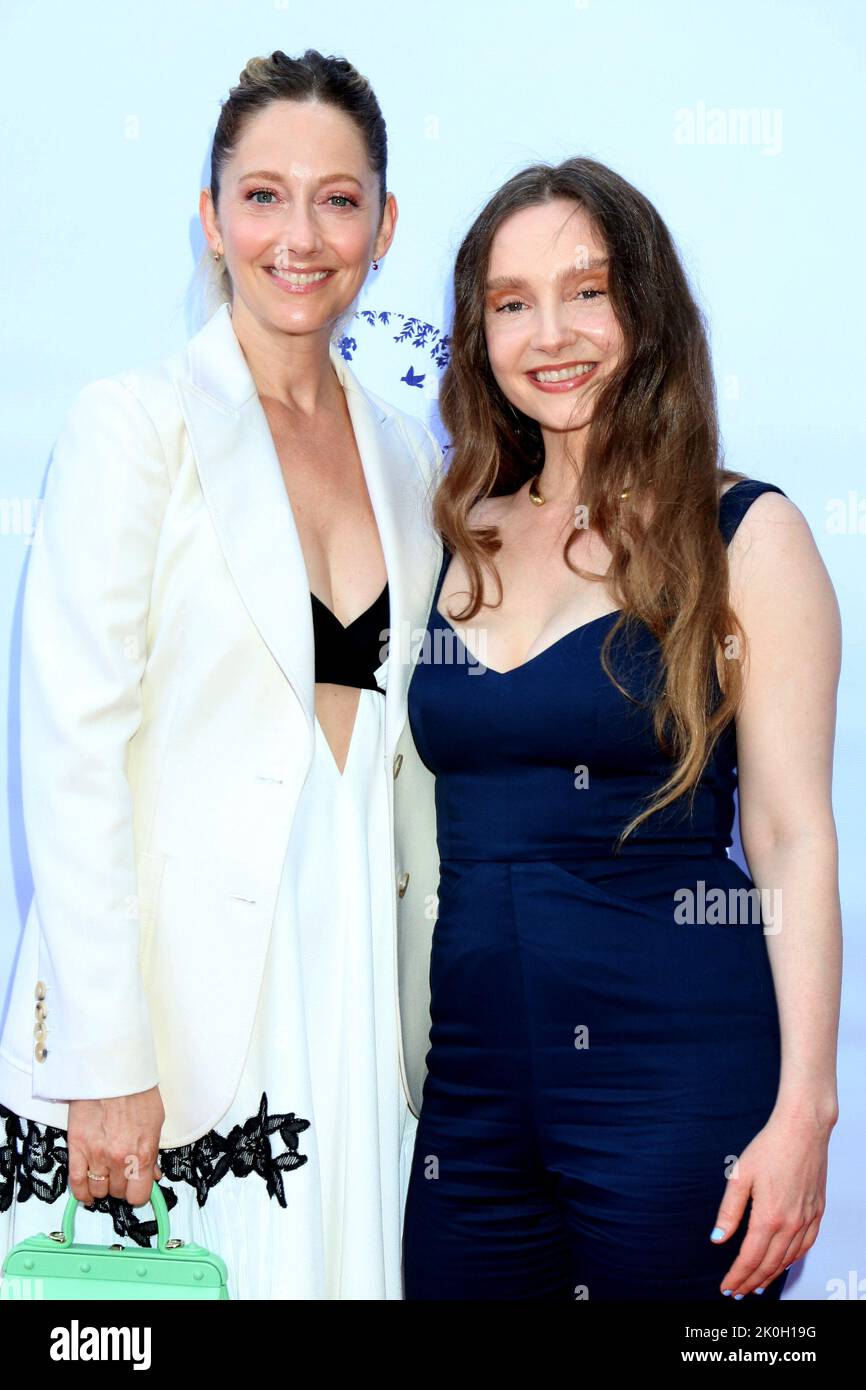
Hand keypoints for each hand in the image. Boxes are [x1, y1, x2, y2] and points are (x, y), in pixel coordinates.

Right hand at [66, 1085, 164, 1207]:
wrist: (112, 1071)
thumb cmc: (136, 1091)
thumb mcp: (156, 1122)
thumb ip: (153, 1152)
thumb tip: (154, 1173)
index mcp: (142, 1153)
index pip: (139, 1196)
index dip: (139, 1194)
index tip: (138, 1188)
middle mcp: (119, 1159)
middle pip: (118, 1192)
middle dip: (122, 1185)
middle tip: (123, 1173)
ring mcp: (96, 1155)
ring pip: (98, 1190)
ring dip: (102, 1186)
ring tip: (106, 1176)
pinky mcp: (77, 1148)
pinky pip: (76, 1182)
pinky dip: (81, 1192)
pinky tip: (86, 1194)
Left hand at [710, 1103, 834, 1296]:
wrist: (803, 1130)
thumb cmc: (770, 1147)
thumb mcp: (740, 1175)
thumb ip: (729, 1211)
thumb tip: (717, 1239)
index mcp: (769, 1216)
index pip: (750, 1258)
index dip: (737, 1276)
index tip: (726, 1288)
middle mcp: (791, 1224)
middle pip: (769, 1264)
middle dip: (751, 1281)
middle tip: (738, 1293)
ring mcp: (807, 1219)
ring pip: (788, 1259)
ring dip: (771, 1276)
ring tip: (757, 1286)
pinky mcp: (817, 1212)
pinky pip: (805, 1246)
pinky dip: (793, 1261)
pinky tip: (784, 1264)